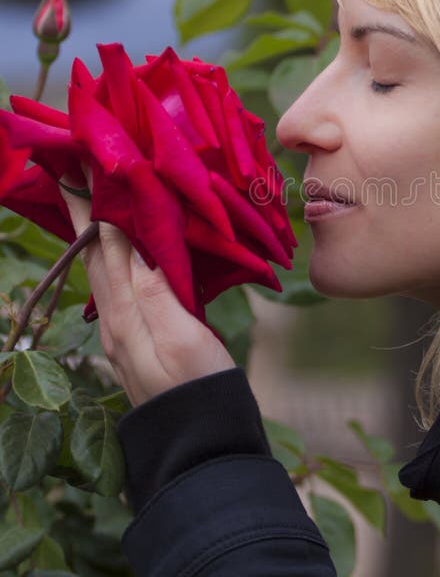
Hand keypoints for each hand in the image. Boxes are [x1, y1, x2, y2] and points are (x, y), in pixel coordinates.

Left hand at [58, 164, 235, 406]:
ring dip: (91, 236)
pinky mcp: (135, 339)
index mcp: (125, 312)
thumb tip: (136, 247)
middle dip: (80, 215)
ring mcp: (123, 331)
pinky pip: (113, 288)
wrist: (198, 438)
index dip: (97, 207)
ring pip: (100, 272)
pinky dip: (109, 261)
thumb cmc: (199, 385)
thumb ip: (156, 294)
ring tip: (86, 207)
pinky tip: (116, 257)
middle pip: (93, 256)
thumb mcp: (182, 338)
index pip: (107, 247)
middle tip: (71, 175)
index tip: (87, 170)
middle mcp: (115, 319)